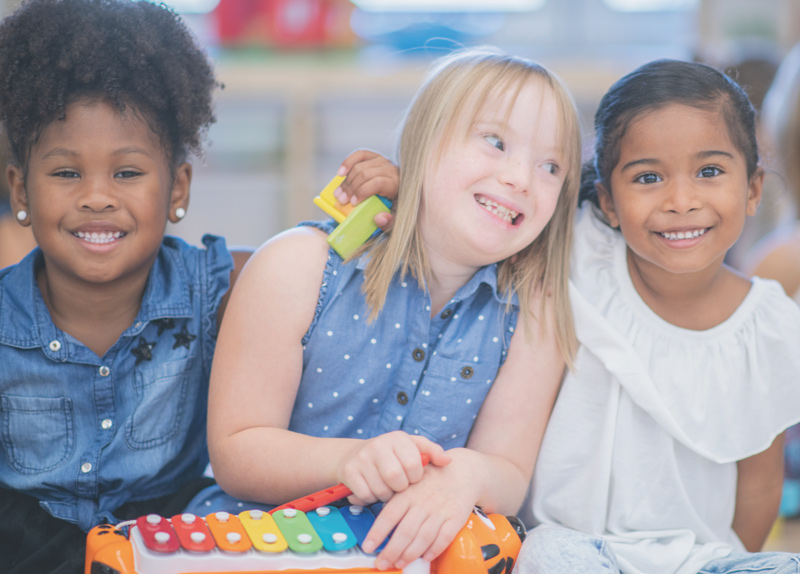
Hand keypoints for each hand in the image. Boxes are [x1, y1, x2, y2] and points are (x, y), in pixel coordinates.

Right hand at [334, 149, 397, 230]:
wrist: (402, 193)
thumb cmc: (397, 207)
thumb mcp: (397, 218)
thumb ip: (390, 222)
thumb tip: (379, 218)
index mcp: (397, 183)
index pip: (377, 183)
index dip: (363, 191)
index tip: (353, 203)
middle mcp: (391, 169)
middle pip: (365, 174)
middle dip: (351, 188)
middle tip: (341, 200)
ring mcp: (383, 161)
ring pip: (360, 166)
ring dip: (347, 181)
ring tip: (338, 193)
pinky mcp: (375, 156)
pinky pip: (360, 155)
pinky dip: (348, 163)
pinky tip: (340, 173)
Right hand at [337, 431, 449, 505]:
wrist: (354, 455)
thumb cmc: (391, 455)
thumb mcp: (412, 448)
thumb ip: (432, 452)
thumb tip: (448, 461)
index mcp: (398, 437)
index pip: (414, 464)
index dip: (416, 477)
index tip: (411, 476)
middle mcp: (378, 444)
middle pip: (397, 479)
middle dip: (400, 488)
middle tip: (398, 485)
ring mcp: (361, 457)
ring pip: (381, 490)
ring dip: (386, 495)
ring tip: (385, 486)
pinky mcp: (348, 471)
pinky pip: (366, 495)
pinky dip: (371, 497)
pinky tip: (372, 488)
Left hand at [362, 459, 476, 570]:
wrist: (463, 471)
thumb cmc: (431, 478)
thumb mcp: (408, 479)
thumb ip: (388, 493)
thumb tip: (355, 500)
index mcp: (408, 492)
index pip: (389, 515)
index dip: (377, 533)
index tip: (368, 547)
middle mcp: (423, 502)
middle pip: (405, 531)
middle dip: (391, 551)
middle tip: (382, 563)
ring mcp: (440, 511)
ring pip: (423, 537)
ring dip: (410, 554)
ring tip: (399, 563)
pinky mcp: (456, 518)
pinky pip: (444, 537)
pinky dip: (434, 549)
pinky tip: (425, 557)